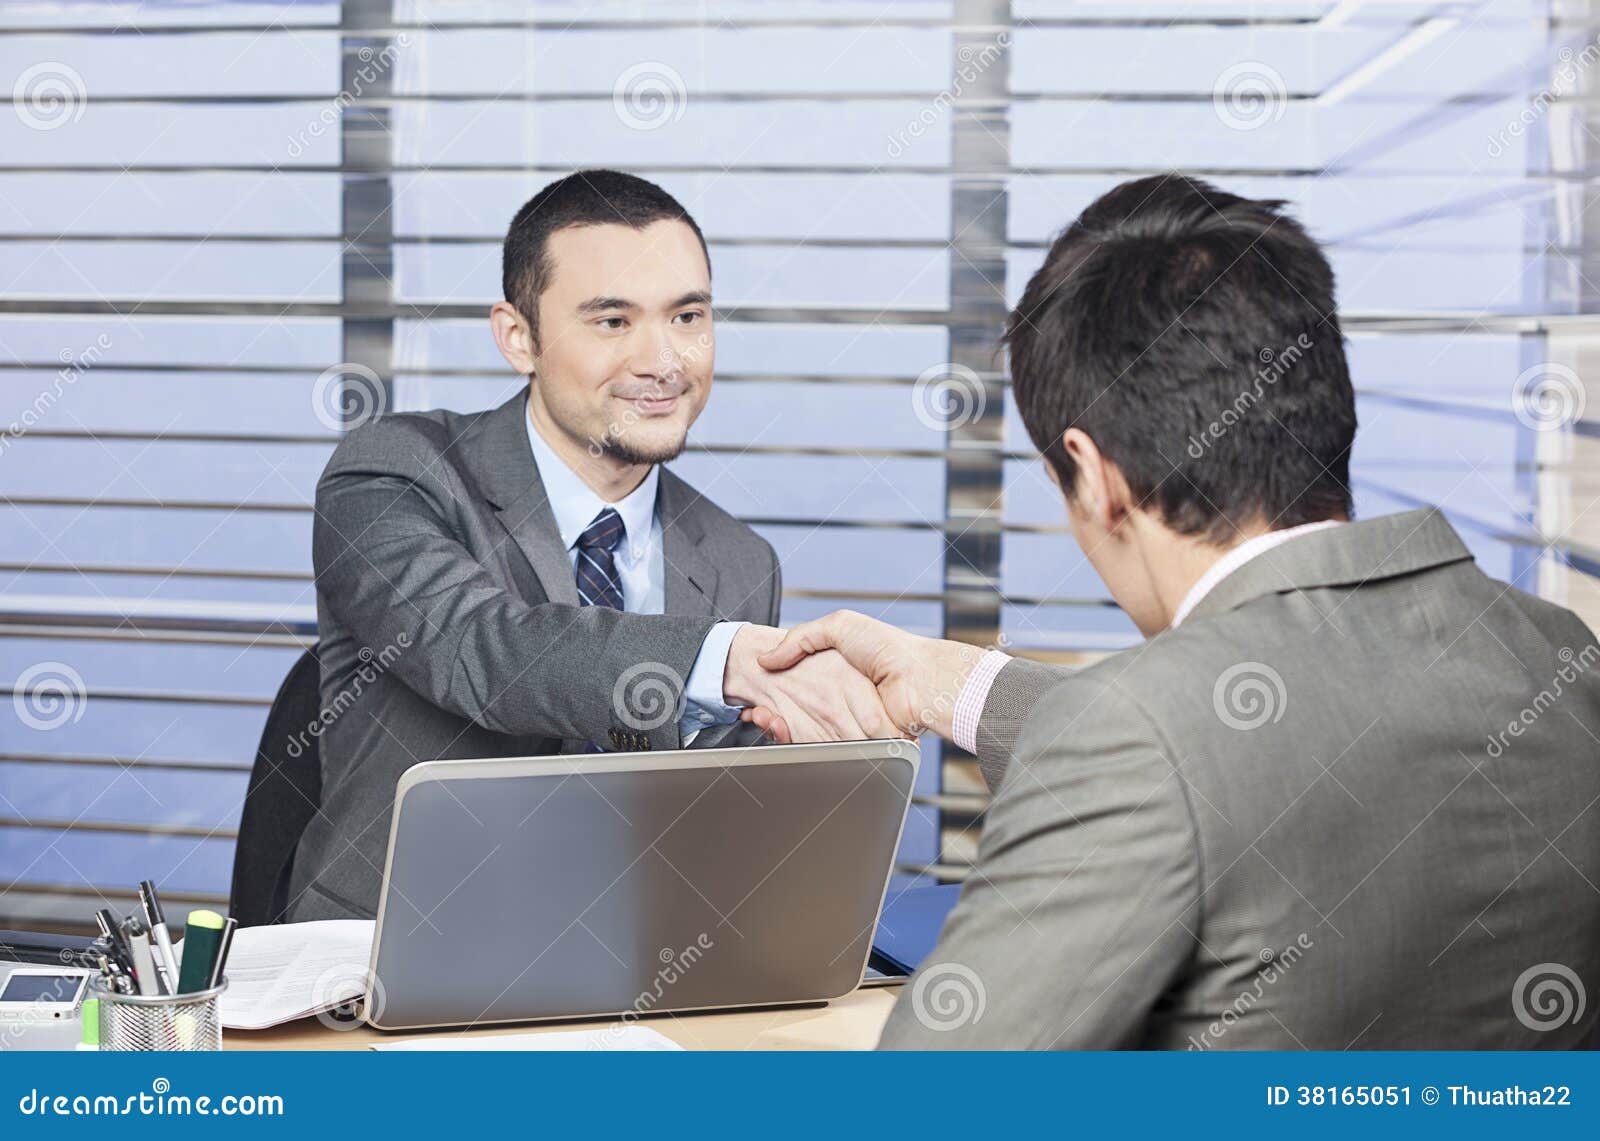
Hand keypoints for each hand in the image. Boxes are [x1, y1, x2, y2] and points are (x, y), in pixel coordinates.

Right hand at [723, 624, 902, 742]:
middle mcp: (848, 702)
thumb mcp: (838, 626)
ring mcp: (856, 724)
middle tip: (761, 708)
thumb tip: (766, 659)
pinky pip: (832, 749)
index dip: (780, 694)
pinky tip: (790, 730)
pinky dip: (811, 745)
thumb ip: (801, 639)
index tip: (762, 696)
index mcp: (841, 678)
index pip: (802, 692)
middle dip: (780, 714)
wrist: (920, 675)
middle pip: (804, 716)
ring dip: (789, 730)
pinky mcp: (866, 743)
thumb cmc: (886, 647)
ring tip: (770, 717)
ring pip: (813, 735)